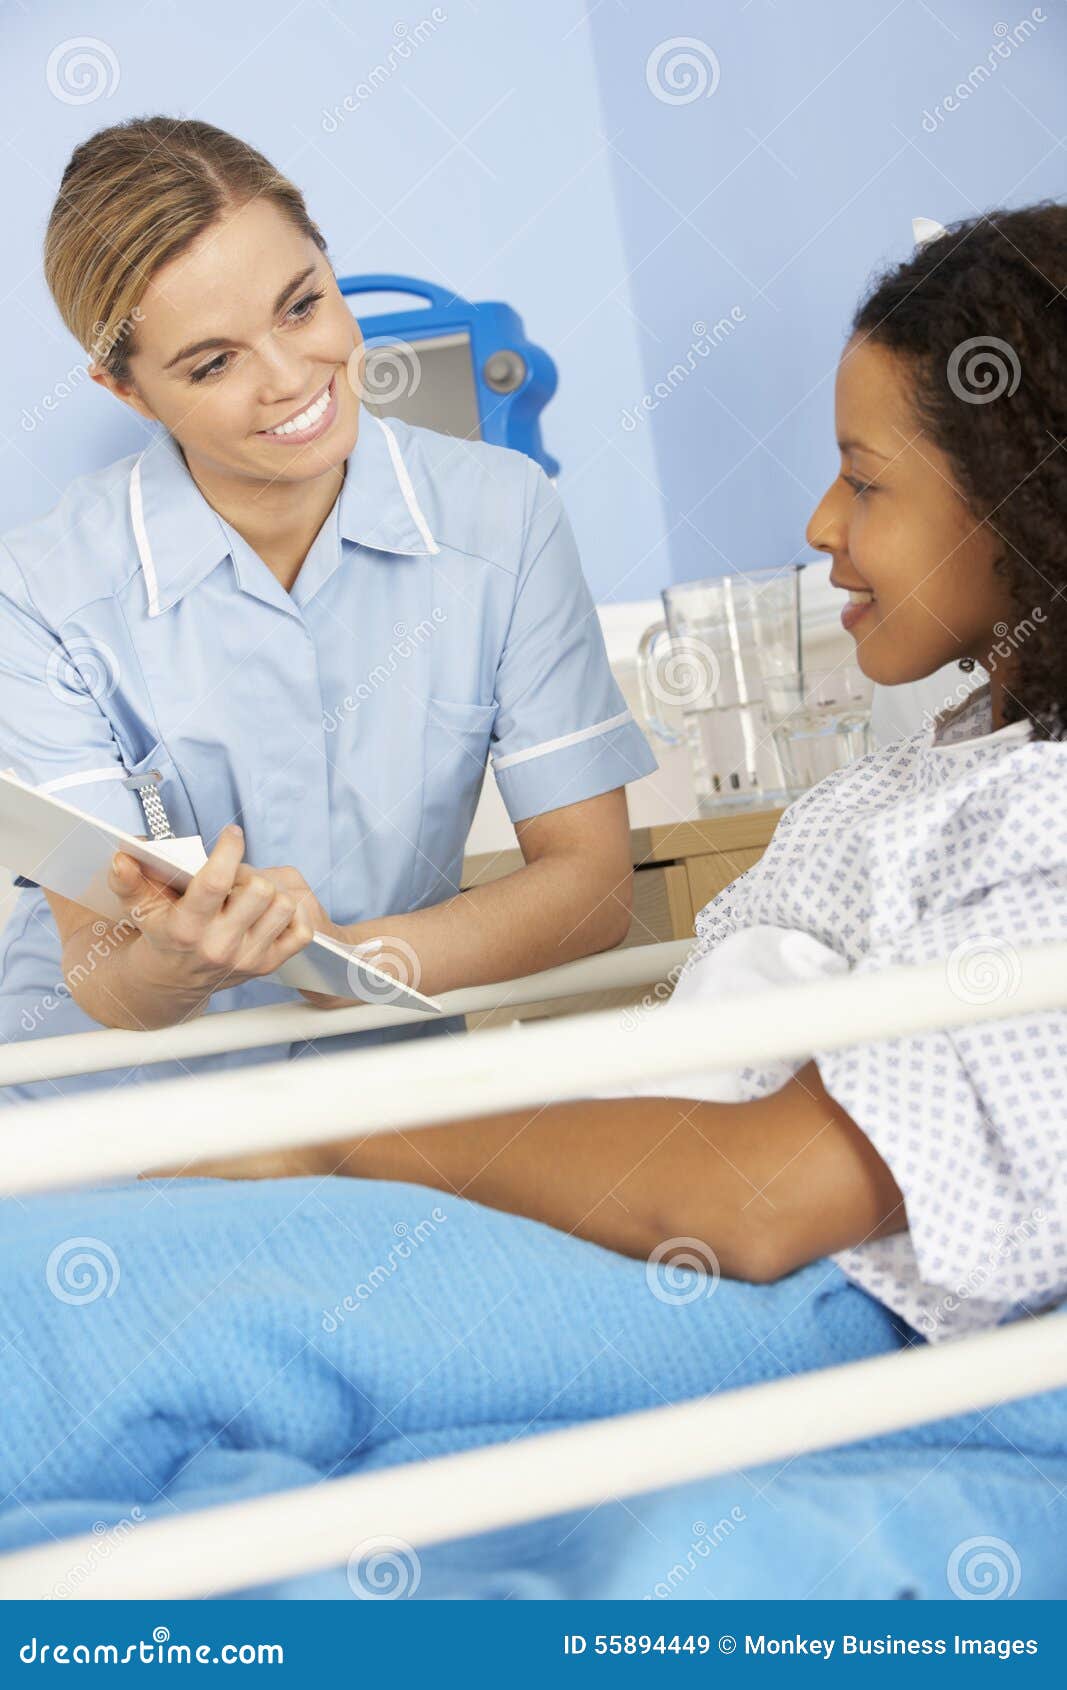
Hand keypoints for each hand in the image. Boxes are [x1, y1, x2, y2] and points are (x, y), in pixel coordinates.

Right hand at [107, 825, 319, 996]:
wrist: (172, 980)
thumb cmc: (160, 931)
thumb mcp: (138, 906)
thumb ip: (127, 880)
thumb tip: (122, 857)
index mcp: (186, 929)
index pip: (216, 882)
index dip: (229, 850)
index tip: (232, 833)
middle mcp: (220, 946)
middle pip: (260, 890)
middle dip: (249, 873)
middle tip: (235, 875)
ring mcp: (247, 958)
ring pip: (284, 906)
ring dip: (271, 892)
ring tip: (248, 894)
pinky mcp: (268, 966)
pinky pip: (302, 932)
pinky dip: (293, 915)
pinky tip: (269, 910)